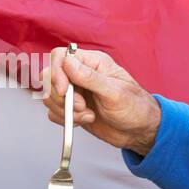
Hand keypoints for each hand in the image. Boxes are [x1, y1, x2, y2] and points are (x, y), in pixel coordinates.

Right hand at [39, 46, 161, 153]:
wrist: (139, 131)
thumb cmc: (135, 107)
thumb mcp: (114, 92)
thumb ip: (89, 77)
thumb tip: (67, 62)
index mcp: (92, 62)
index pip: (60, 57)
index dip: (56, 73)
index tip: (63, 90)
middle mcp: (80, 75)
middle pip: (49, 77)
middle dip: (61, 97)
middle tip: (81, 107)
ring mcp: (75, 92)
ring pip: (50, 97)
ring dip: (65, 111)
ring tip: (88, 115)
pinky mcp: (71, 109)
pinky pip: (53, 112)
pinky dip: (65, 120)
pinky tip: (86, 120)